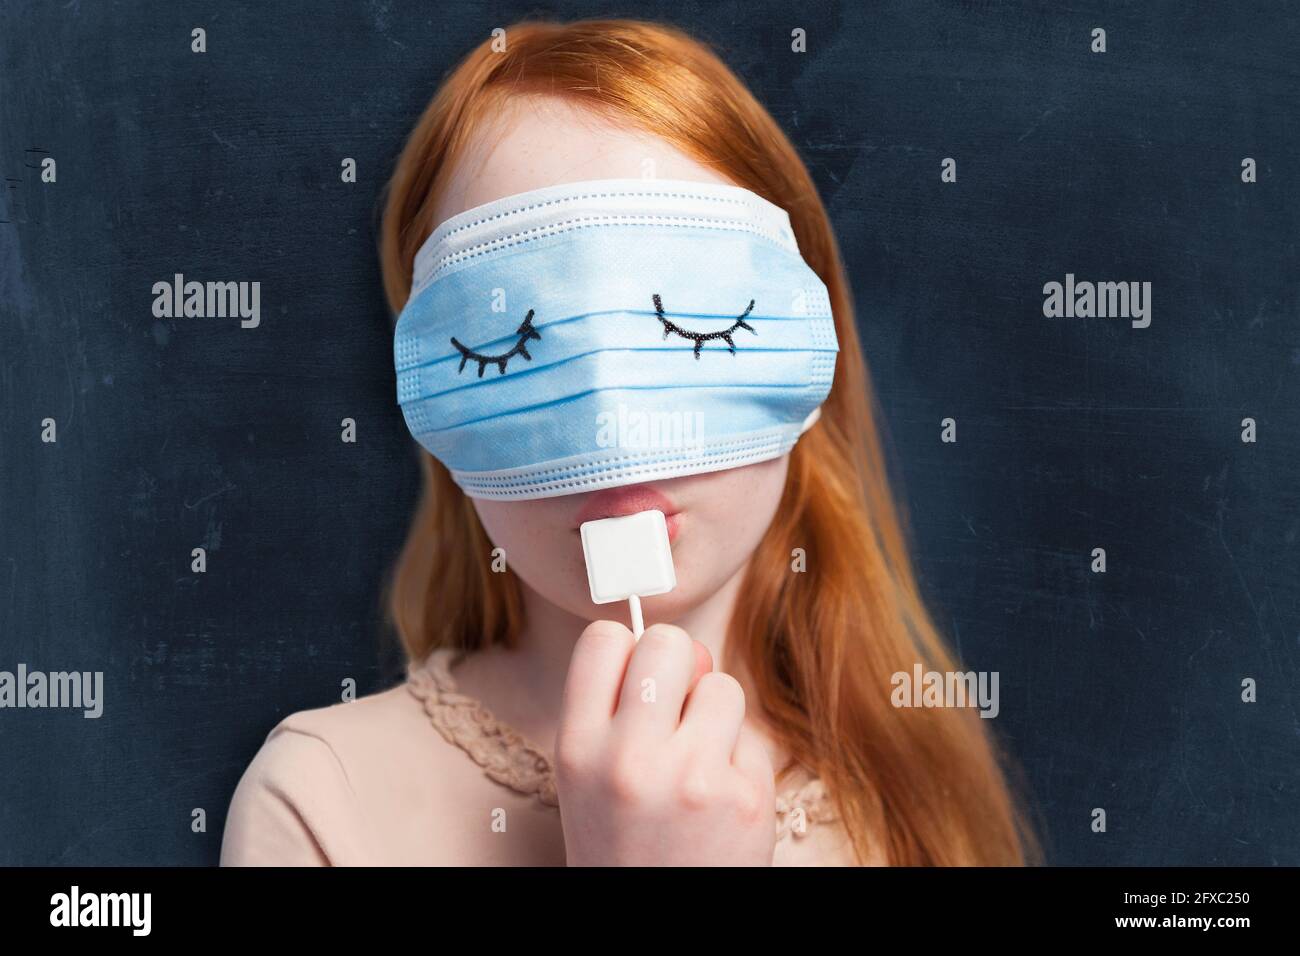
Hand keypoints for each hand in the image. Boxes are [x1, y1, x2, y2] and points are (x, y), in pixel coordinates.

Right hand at [554, 620, 775, 865]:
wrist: (654, 931)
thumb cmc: (622, 842)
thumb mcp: (589, 777)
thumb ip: (621, 707)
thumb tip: (688, 649)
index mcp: (577, 748)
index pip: (604, 640)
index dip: (627, 649)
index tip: (635, 676)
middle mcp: (629, 759)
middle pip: (671, 644)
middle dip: (680, 667)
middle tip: (675, 711)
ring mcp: (692, 778)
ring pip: (721, 685)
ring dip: (715, 715)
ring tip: (696, 762)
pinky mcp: (747, 799)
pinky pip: (752, 737)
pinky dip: (740, 761)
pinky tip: (719, 799)